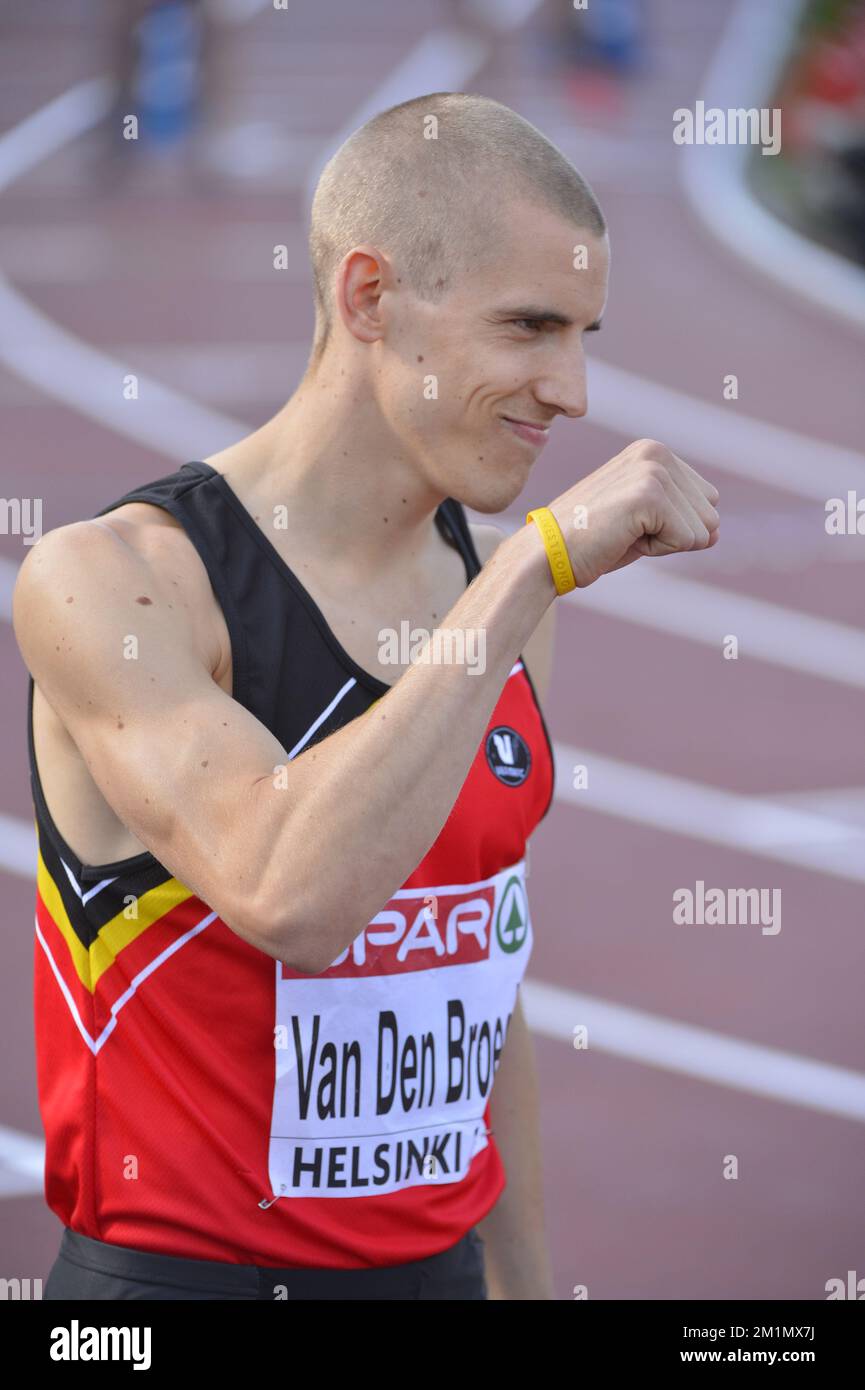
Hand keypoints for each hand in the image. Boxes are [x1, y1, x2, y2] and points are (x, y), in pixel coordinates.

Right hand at [547, 438, 719, 587]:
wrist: (546, 553)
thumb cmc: (589, 542)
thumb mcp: (643, 526)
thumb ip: (681, 521)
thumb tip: (716, 532)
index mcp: (653, 452)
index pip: (706, 501)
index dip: (672, 526)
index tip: (630, 524)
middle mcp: (656, 452)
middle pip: (709, 514)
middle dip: (672, 535)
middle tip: (625, 532)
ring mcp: (653, 470)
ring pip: (703, 530)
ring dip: (664, 543)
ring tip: (622, 534)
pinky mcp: (649, 494)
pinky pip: (687, 540)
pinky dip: (657, 550)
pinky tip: (622, 538)